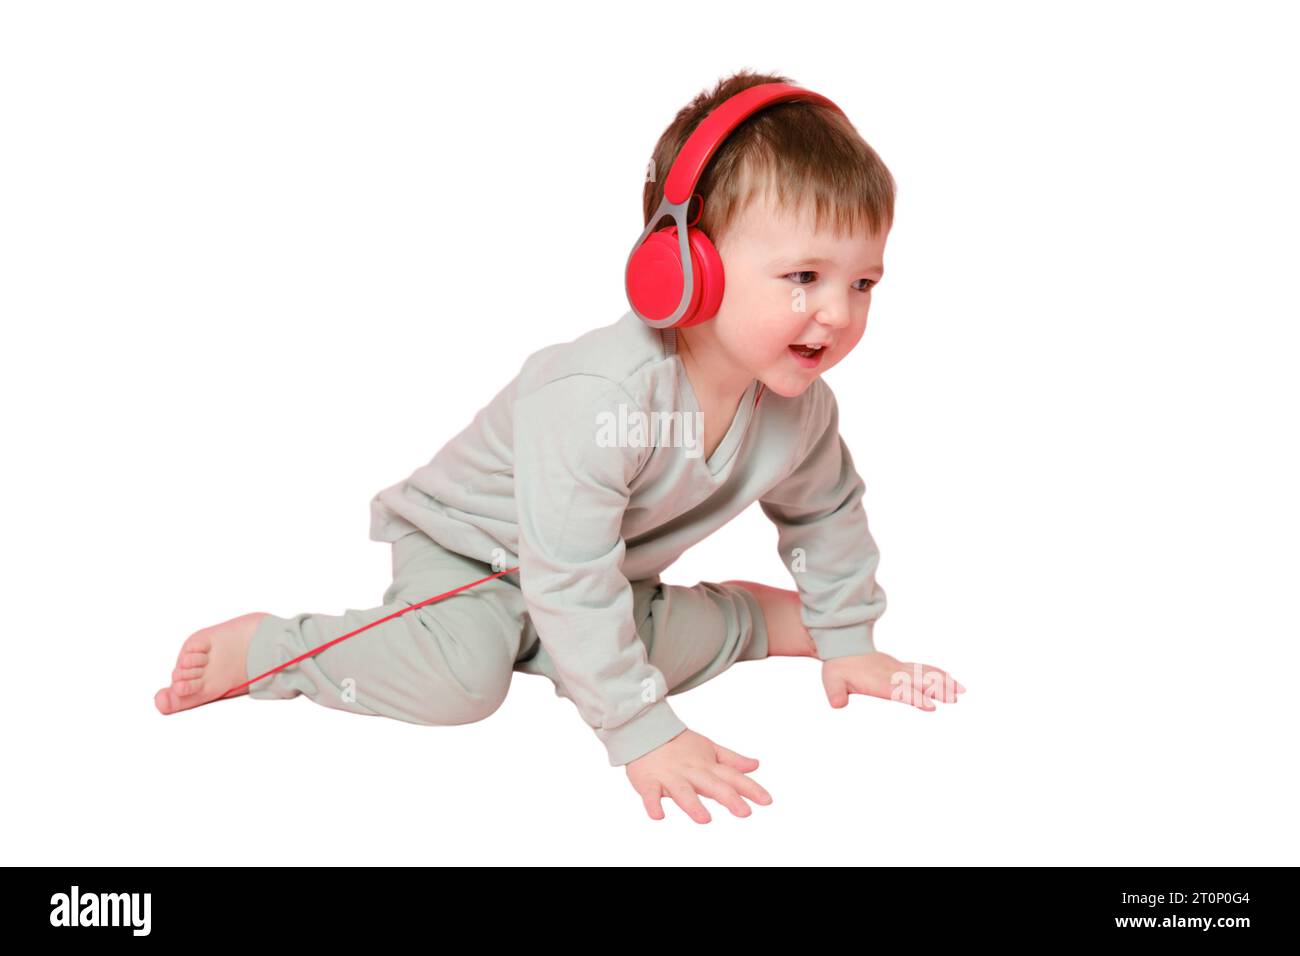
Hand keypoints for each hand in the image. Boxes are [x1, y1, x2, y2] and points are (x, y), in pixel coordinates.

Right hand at [625, 729, 771, 822]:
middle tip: (745, 812)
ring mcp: (670, 777)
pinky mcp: (648, 782)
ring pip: (682, 791)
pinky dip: (653, 804)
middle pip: (712, 785)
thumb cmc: (679, 744)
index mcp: (706, 765)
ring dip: (693, 805)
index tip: (767, 800)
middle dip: (728, 798)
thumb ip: (731, 760)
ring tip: (705, 819)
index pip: (732, 777)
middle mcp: (691, 772)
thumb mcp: (708, 749)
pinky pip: (650, 794)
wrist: (644, 728)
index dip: (750, 788)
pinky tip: (658, 815)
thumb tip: (755, 765)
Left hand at [822, 650, 965, 710]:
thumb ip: (836, 693)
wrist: (843, 647)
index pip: (899, 690)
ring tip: (962, 691)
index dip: (914, 697)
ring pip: (925, 674)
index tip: (930, 705)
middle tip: (956, 698)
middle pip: (918, 681)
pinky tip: (951, 680)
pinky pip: (923, 669)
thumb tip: (838, 704)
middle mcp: (892, 674)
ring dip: (944, 682)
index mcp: (878, 680)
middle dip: (937, 690)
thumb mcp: (831, 681)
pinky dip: (938, 674)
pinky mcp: (902, 667)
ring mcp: (899, 669)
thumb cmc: (838, 668)